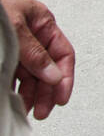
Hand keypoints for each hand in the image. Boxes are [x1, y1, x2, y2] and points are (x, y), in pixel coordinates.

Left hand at [0, 0, 74, 120]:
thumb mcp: (15, 26)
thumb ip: (34, 52)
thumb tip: (54, 75)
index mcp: (43, 24)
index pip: (63, 54)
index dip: (65, 78)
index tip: (60, 99)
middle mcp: (33, 36)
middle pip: (47, 69)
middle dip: (46, 92)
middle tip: (41, 111)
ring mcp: (17, 46)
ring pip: (29, 75)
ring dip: (29, 93)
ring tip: (25, 109)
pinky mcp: (4, 52)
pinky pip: (13, 74)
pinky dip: (15, 87)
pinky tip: (13, 98)